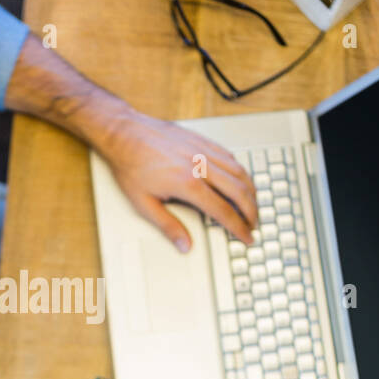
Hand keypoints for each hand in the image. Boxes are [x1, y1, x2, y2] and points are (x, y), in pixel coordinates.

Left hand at [97, 107, 257, 250]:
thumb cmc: (130, 166)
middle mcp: (200, 165)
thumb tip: (184, 245)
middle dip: (251, 211)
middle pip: (238, 192)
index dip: (239, 227)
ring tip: (253, 206)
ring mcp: (203, 151)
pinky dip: (241, 171)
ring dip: (250, 191)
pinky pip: (230, 156)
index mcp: (188, 184)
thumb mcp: (143, 203)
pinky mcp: (202, 140)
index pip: (223, 211)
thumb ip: (168, 226)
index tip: (246, 237)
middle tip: (254, 225)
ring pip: (239, 172)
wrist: (124, 133)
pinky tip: (241, 180)